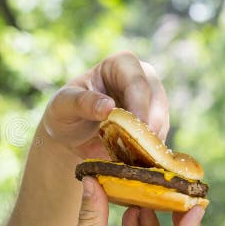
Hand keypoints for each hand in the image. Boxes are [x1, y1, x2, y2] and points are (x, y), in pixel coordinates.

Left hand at [42, 50, 168, 159]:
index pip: (136, 79)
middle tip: (143, 146)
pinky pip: (158, 138)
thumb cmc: (65, 112)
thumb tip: (108, 107)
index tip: (137, 124)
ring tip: (136, 156)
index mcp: (119, 65)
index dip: (139, 101)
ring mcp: (150, 102)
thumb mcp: (63, 105)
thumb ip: (82, 102)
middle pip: (156, 99)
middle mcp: (141, 78)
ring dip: (151, 140)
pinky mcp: (153, 124)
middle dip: (151, 123)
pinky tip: (138, 160)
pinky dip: (150, 150)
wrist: (70, 134)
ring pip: (161, 120)